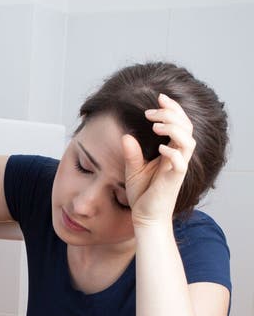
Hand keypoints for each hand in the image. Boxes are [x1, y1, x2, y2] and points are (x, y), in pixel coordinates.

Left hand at [122, 94, 195, 226]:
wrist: (145, 218)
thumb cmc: (142, 195)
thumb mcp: (133, 169)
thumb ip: (132, 152)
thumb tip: (126, 135)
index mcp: (171, 151)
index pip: (180, 124)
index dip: (173, 108)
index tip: (159, 97)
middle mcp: (178, 157)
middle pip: (187, 127)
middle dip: (172, 113)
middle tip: (151, 111)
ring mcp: (178, 168)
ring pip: (188, 140)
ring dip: (173, 128)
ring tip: (154, 126)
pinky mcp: (174, 180)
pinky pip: (181, 162)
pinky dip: (172, 152)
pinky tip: (159, 148)